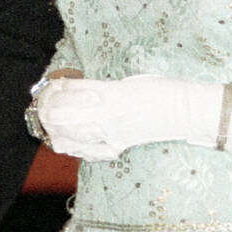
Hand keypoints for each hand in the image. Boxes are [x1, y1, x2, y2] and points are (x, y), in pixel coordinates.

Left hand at [37, 75, 221, 159]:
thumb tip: (88, 91)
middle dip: (47, 110)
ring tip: (52, 121)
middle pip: (60, 116)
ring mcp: (111, 134)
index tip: (52, 84)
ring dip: (55, 128)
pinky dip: (72, 146)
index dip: (55, 88)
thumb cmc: (164, 90)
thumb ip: (107, 87)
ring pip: (68, 136)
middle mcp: (106, 115)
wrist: (186, 112)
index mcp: (110, 92)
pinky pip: (86, 151)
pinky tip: (67, 140)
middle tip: (45, 104)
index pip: (69, 91)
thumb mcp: (132, 80)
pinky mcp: (118, 146)